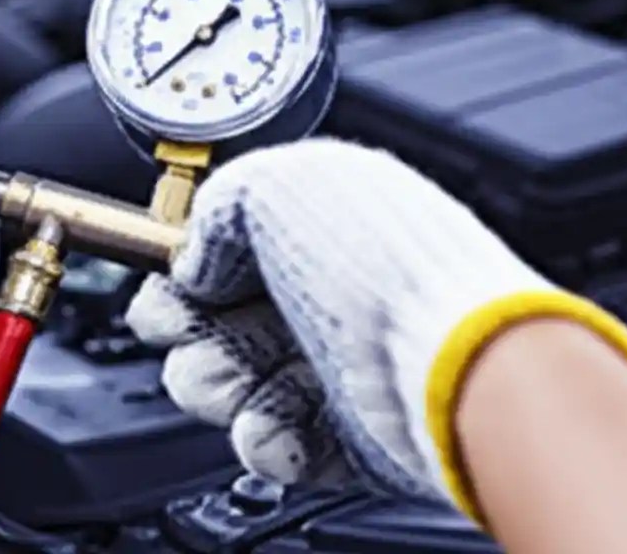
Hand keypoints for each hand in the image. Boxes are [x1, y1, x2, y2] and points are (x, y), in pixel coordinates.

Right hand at [125, 138, 626, 515]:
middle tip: (206, 335)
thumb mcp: (278, 182)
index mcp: (307, 228)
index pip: (211, 255)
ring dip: (219, 388)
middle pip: (204, 326)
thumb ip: (214, 204)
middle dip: (186, 336)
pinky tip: (285, 423)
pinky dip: (265, 438)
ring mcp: (328, 368)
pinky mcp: (341, 436)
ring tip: (248, 382)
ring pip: (225, 390)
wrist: (452, 363)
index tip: (174, 281)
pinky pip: (269, 444)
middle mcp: (317, 296)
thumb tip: (194, 259)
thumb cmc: (389, 266)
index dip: (176, 272)